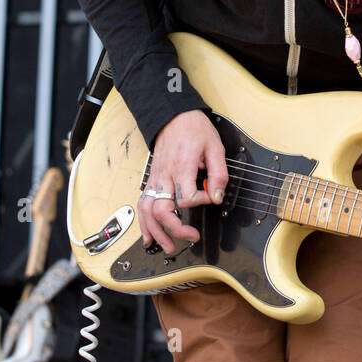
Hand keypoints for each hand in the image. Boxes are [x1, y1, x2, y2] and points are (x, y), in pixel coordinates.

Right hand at [138, 110, 227, 253]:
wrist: (173, 115)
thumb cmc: (193, 128)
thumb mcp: (215, 147)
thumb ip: (218, 173)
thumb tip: (218, 195)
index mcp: (182, 166)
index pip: (187, 196)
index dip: (201, 201)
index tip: (211, 196)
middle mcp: (165, 175)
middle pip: (162, 210)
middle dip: (175, 229)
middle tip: (190, 238)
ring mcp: (155, 178)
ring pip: (148, 211)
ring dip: (156, 232)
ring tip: (168, 246)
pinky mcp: (152, 179)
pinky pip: (143, 204)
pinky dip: (143, 223)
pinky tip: (149, 236)